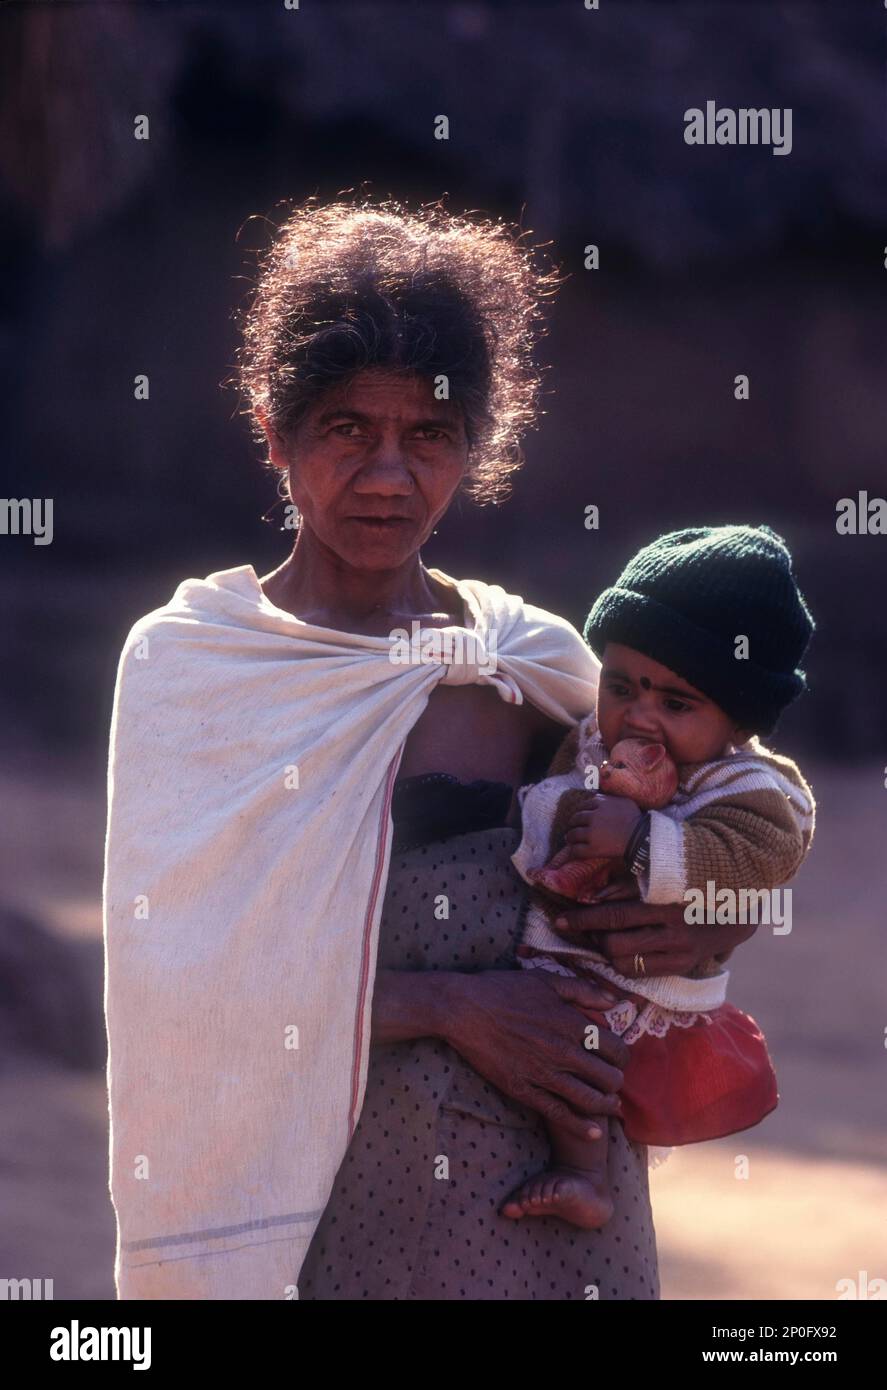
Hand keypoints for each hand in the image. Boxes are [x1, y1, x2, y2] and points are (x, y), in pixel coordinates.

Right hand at [444, 969, 629, 1141]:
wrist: (463, 1009)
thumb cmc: (503, 989)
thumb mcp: (546, 980)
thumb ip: (584, 991)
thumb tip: (615, 1001)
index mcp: (571, 1023)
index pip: (615, 1048)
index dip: (622, 1056)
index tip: (618, 1058)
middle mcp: (562, 1052)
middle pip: (607, 1078)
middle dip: (616, 1081)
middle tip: (614, 1081)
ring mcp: (543, 1074)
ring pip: (588, 1100)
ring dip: (606, 1106)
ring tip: (610, 1105)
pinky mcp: (524, 1090)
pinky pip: (559, 1114)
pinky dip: (581, 1126)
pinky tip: (594, 1132)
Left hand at [547, 793, 642, 865]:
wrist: (641, 837)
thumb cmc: (636, 819)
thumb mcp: (624, 801)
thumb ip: (609, 798)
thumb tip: (597, 795)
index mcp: (600, 804)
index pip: (583, 805)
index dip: (581, 811)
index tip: (581, 816)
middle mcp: (593, 817)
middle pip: (576, 818)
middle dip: (573, 823)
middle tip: (573, 827)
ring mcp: (591, 833)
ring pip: (573, 834)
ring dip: (570, 837)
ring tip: (570, 839)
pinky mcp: (592, 848)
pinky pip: (577, 850)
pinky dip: (573, 851)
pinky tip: (573, 852)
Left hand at [551, 900, 758, 976]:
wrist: (733, 909)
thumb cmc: (687, 887)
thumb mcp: (661, 880)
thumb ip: (629, 887)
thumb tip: (593, 897)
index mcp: (666, 905)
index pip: (615, 916)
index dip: (583, 919)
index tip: (559, 920)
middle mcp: (673, 933)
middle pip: (616, 944)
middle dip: (591, 937)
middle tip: (580, 928)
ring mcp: (679, 954)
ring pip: (624, 963)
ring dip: (603, 952)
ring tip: (598, 939)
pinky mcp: (681, 968)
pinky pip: (639, 974)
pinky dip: (620, 965)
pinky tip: (615, 953)